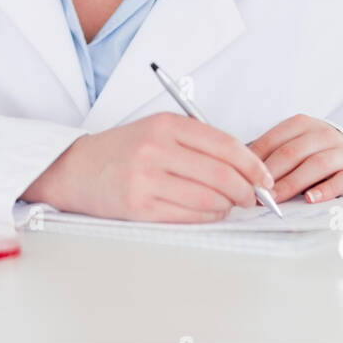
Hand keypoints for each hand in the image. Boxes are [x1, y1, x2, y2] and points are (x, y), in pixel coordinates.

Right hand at [20, 113, 273, 222]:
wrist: (77, 169)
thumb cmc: (124, 150)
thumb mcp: (157, 130)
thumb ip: (197, 142)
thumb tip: (245, 166)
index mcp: (165, 124)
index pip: (224, 144)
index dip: (252, 164)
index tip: (265, 177)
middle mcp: (156, 149)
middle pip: (220, 174)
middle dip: (246, 190)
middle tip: (253, 197)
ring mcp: (146, 179)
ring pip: (208, 199)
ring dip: (228, 206)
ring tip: (229, 205)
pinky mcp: (140, 207)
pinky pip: (189, 217)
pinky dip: (209, 217)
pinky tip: (211, 213)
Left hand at [247, 115, 342, 203]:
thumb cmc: (317, 151)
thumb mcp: (297, 143)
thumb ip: (275, 152)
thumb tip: (245, 170)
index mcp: (303, 124)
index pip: (276, 139)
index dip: (258, 159)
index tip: (245, 176)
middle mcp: (324, 134)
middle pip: (293, 152)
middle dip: (272, 174)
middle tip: (258, 192)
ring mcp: (342, 151)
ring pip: (316, 165)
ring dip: (292, 183)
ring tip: (276, 197)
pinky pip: (342, 180)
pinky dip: (325, 190)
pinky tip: (310, 199)